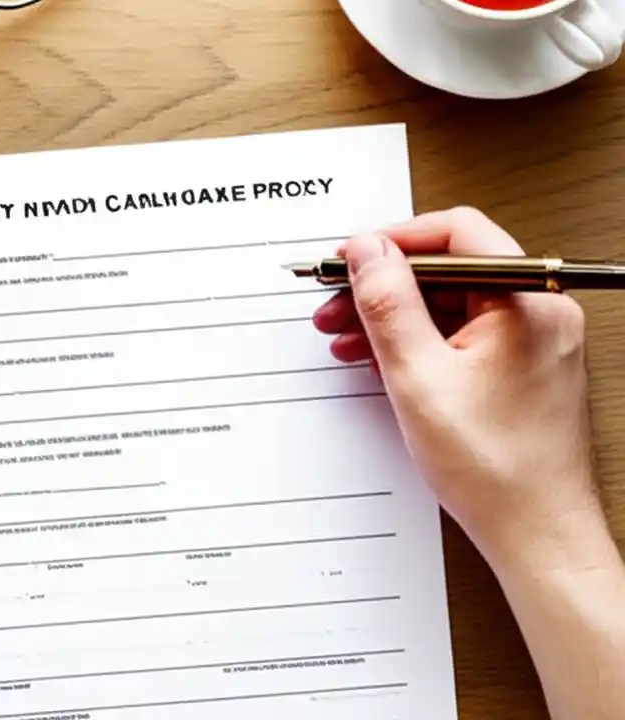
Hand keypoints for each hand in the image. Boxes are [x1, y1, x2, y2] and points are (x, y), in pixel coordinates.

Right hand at [312, 208, 608, 571]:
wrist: (535, 532)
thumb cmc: (496, 469)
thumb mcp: (418, 376)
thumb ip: (389, 304)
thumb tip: (368, 251)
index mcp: (527, 302)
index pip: (456, 233)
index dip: (393, 241)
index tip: (351, 259)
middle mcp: (540, 312)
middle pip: (449, 268)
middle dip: (385, 284)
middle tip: (336, 301)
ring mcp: (533, 340)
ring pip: (451, 303)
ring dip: (394, 314)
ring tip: (346, 335)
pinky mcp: (521, 366)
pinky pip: (462, 334)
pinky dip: (418, 340)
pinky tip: (381, 358)